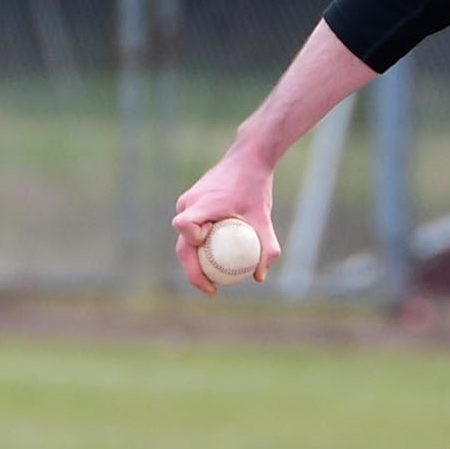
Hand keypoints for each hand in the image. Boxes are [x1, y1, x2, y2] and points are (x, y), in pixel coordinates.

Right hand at [172, 148, 280, 295]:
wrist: (247, 159)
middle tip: (211, 289)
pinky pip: (191, 229)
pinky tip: (218, 260)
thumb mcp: (264, 216)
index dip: (192, 240)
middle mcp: (189, 203)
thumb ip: (267, 245)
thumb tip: (260, 277)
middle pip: (182, 242)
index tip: (210, 246)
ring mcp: (187, 203)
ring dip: (197, 258)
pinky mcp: (190, 204)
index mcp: (203, 203)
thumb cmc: (255, 186)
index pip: (184, 224)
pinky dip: (200, 245)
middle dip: (192, 270)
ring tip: (215, 279)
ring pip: (185, 238)